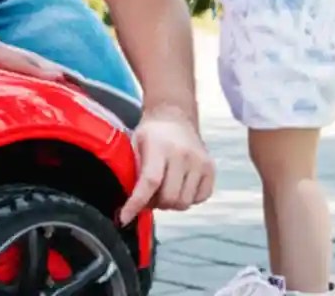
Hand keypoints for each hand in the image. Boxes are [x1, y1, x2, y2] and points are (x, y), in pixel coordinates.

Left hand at [0, 0, 69, 80]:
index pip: (15, 60)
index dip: (39, 71)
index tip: (63, 79)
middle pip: (26, 57)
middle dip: (50, 69)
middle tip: (77, 82)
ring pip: (20, 56)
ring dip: (41, 66)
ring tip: (61, 77)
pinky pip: (9, 56)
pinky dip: (24, 63)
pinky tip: (27, 70)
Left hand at [118, 105, 214, 224]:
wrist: (174, 116)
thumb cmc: (151, 134)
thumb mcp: (134, 146)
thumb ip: (132, 172)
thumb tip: (127, 205)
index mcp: (160, 147)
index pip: (150, 182)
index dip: (136, 204)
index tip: (124, 218)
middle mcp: (183, 154)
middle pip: (169, 198)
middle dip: (155, 204)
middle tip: (148, 196)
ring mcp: (200, 162)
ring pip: (184, 203)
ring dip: (170, 203)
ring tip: (163, 190)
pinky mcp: (211, 168)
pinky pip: (200, 199)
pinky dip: (188, 199)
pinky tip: (179, 186)